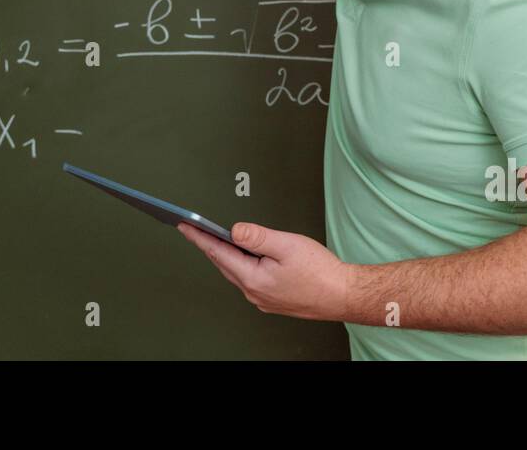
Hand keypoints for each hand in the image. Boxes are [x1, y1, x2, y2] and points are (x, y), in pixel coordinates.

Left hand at [177, 221, 350, 322]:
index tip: (184, 225)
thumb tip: (234, 230)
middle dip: (207, 245)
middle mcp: (254, 292)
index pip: (218, 252)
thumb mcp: (287, 246)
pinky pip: (248, 279)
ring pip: (236, 272)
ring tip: (213, 239)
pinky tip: (244, 257)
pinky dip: (240, 265)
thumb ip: (257, 237)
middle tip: (192, 229)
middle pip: (224, 263)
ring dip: (224, 255)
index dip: (199, 237)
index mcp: (253, 279)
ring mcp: (263, 299)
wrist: (342, 295)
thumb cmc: (320, 272)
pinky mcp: (272, 300)